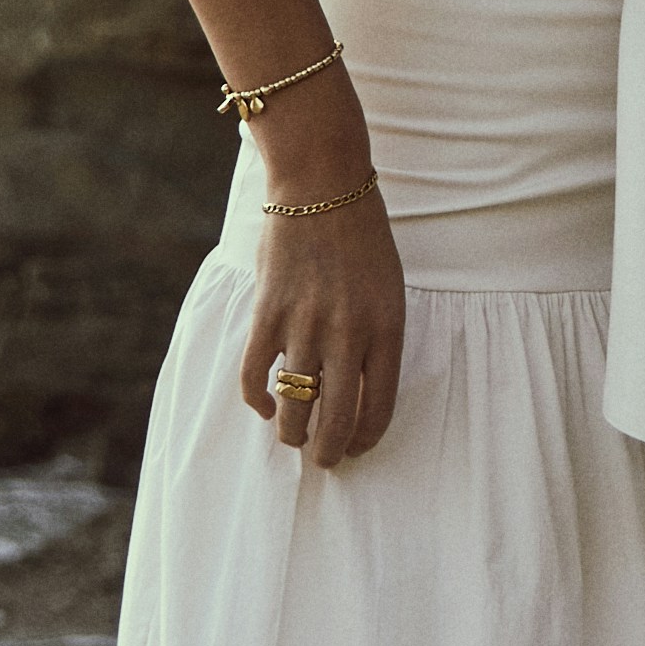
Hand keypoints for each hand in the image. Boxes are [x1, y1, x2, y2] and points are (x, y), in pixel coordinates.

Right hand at [238, 106, 405, 470]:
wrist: (322, 185)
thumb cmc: (361, 238)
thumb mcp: (388, 290)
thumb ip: (375, 338)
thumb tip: (355, 389)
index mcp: (387, 328)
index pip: (379, 408)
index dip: (365, 438)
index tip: (357, 447)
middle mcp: (348, 334)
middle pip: (337, 419)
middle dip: (330, 452)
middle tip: (324, 460)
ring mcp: (306, 325)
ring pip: (295, 406)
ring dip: (293, 434)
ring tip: (293, 439)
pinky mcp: (268, 313)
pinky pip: (257, 375)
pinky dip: (258, 400)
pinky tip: (266, 405)